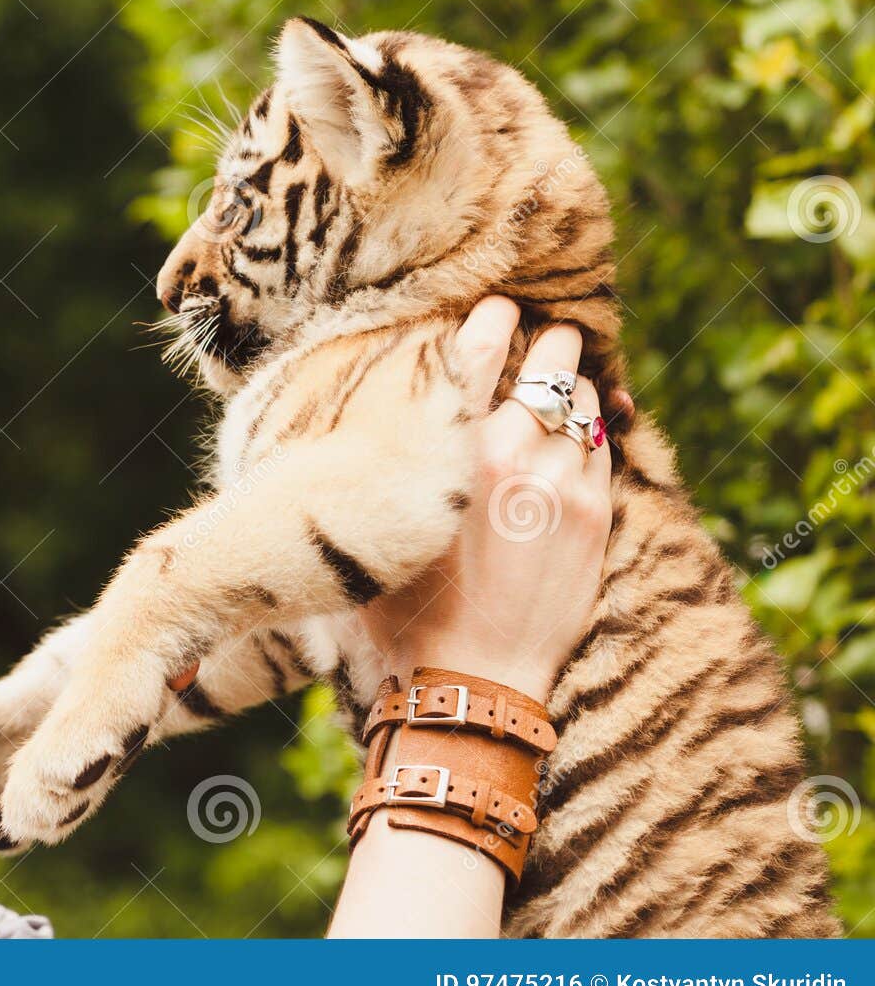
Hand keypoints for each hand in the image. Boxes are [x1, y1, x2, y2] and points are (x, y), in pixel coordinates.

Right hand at [357, 297, 613, 703]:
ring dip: (577, 390)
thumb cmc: (407, 604)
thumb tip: (379, 416)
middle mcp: (515, 457)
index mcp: (454, 451)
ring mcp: (566, 486)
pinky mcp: (598, 518)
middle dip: (552, 345)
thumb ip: (389, 461)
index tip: (498, 309)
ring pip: (590, 403)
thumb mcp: (380, 522)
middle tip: (544, 342)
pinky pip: (607, 449)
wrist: (472, 676)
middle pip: (554, 364)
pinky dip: (597, 432)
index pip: (482, 350)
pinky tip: (577, 437)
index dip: (494, 318)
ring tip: (560, 392)